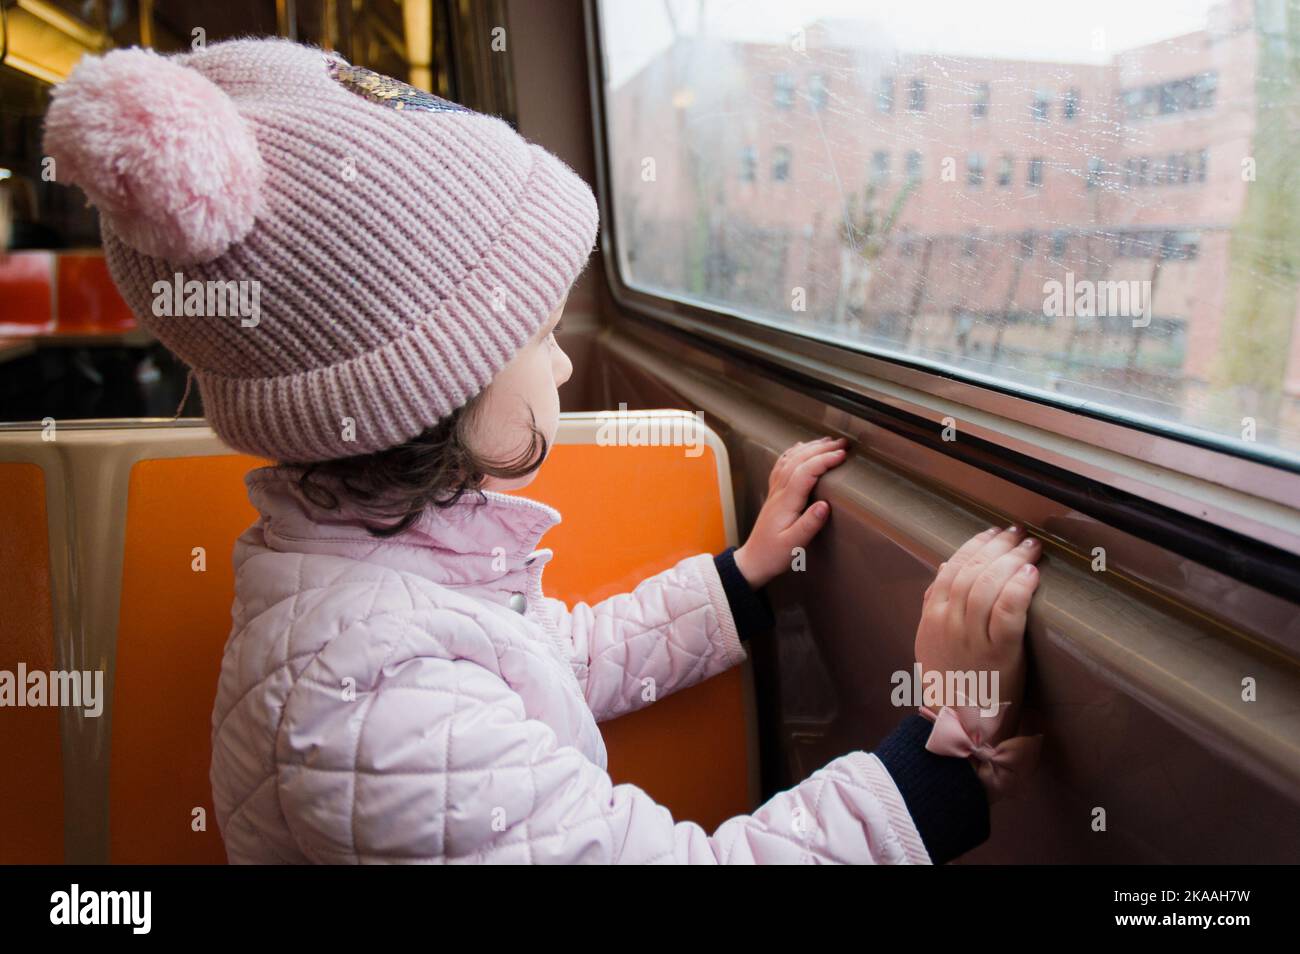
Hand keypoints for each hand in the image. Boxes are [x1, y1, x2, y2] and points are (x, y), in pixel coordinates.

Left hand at [733, 437, 848, 588]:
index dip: (824, 460)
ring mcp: (774, 492)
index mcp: (785, 503)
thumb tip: (825, 505)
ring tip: (828, 441)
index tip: (842, 455)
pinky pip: (781, 466)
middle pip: (798, 461)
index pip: (805, 472)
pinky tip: (800, 448)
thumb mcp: (793, 545)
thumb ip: (809, 525)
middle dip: (821, 448)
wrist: (753, 561)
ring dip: (809, 447)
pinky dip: (793, 452)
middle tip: (843, 444)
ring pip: (790, 460)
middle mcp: (778, 493)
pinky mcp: (774, 494)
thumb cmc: (773, 555)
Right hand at [915, 527, 1040, 743]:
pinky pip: (1007, 613)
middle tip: (1018, 534)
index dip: (975, 546)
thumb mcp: (930, 641)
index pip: (952, 568)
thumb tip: (943, 567)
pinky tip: (1031, 574)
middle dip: (998, 547)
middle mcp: (949, 622)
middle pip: (973, 571)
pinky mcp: (998, 654)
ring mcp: (972, 638)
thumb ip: (934, 604)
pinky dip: (1019, 589)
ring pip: (989, 586)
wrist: (956, 727)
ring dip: (1012, 561)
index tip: (994, 533)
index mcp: (932, 617)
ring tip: (1030, 547)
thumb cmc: (950, 684)